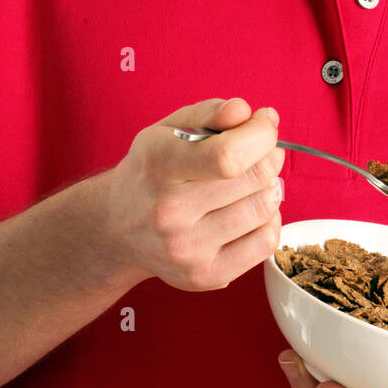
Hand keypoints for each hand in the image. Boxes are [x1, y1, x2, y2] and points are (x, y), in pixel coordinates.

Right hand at [102, 96, 284, 290]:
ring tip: (254, 180)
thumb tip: (246, 112)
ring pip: (263, 210)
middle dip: (269, 156)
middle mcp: (169, 212)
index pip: (226, 156)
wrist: (117, 229)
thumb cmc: (150, 171)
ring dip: (270, 187)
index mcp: (158, 166)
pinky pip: (265, 244)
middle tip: (264, 151)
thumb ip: (208, 112)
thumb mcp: (166, 130)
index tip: (265, 124)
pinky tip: (251, 209)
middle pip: (252, 180)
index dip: (260, 135)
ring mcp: (187, 250)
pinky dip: (269, 220)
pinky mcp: (204, 276)